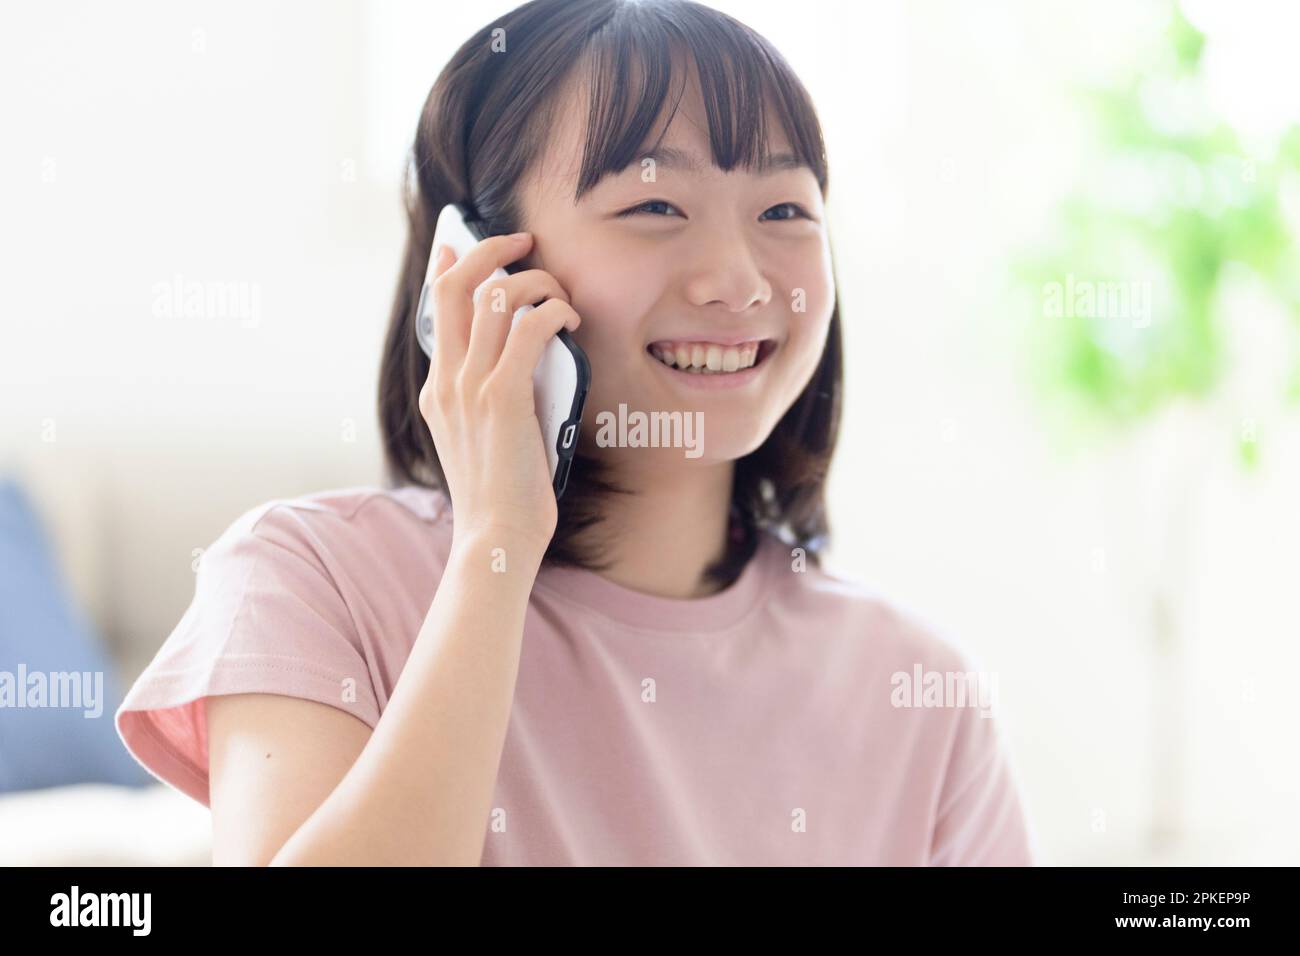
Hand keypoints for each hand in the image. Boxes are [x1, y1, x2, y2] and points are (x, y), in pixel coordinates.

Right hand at [418, 232, 580, 558]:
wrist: (496, 537)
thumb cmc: (503, 496)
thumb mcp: (482, 439)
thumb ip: (488, 397)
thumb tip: (522, 360)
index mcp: (438, 389)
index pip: (436, 307)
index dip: (450, 264)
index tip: (461, 241)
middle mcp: (447, 381)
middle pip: (458, 284)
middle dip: (491, 248)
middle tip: (524, 241)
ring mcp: (470, 388)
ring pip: (495, 297)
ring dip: (536, 280)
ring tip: (561, 295)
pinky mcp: (502, 398)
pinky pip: (527, 329)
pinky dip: (553, 311)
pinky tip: (570, 321)